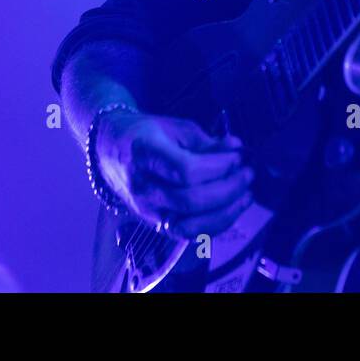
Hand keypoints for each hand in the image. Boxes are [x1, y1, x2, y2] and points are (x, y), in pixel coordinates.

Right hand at [95, 110, 253, 238]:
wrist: (110, 149)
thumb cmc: (146, 133)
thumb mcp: (175, 127)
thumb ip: (206, 141)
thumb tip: (237, 149)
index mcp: (144, 154)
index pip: (185, 171)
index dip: (219, 167)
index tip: (239, 156)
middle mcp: (142, 188)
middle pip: (191, 201)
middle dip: (229, 189)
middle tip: (249, 173)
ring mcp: (146, 211)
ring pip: (190, 226)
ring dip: (226, 212)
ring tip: (246, 193)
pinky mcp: (155, 225)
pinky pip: (189, 234)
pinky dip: (216, 224)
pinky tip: (234, 206)